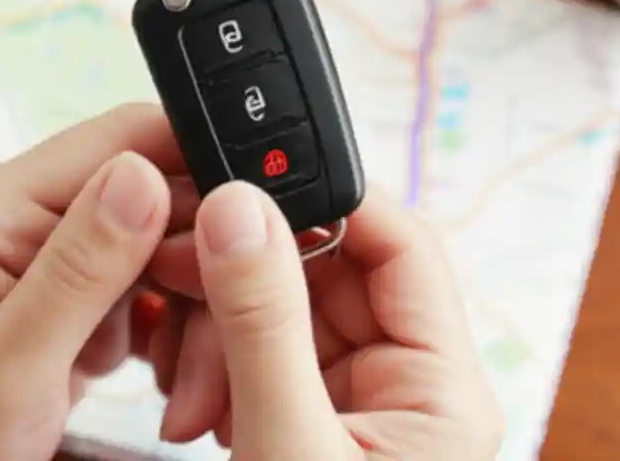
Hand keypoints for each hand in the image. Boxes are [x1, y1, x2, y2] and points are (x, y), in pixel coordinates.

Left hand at [0, 104, 195, 460]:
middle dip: (195, 265)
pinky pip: (131, 284)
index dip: (203, 173)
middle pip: (153, 193)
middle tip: (201, 357)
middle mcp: (16, 211)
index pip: (127, 136)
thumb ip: (78, 268)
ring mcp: (34, 251)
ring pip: (154, 245)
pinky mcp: (49, 291)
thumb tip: (147, 171)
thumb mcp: (5, 369)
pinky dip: (153, 329)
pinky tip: (142, 375)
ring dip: (181, 309)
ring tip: (173, 387)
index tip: (250, 242)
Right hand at [147, 182, 503, 459]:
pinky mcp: (304, 420)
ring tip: (184, 395)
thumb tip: (242, 212)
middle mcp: (403, 382)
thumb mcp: (291, 448)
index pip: (400, 245)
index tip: (244, 184)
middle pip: (326, 271)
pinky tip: (188, 411)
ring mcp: (352, 402)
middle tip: (178, 272)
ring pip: (279, 311)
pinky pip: (257, 358)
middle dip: (246, 278)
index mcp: (441, 384)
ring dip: (218, 333)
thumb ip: (265, 327)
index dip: (328, 200)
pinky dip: (214, 370)